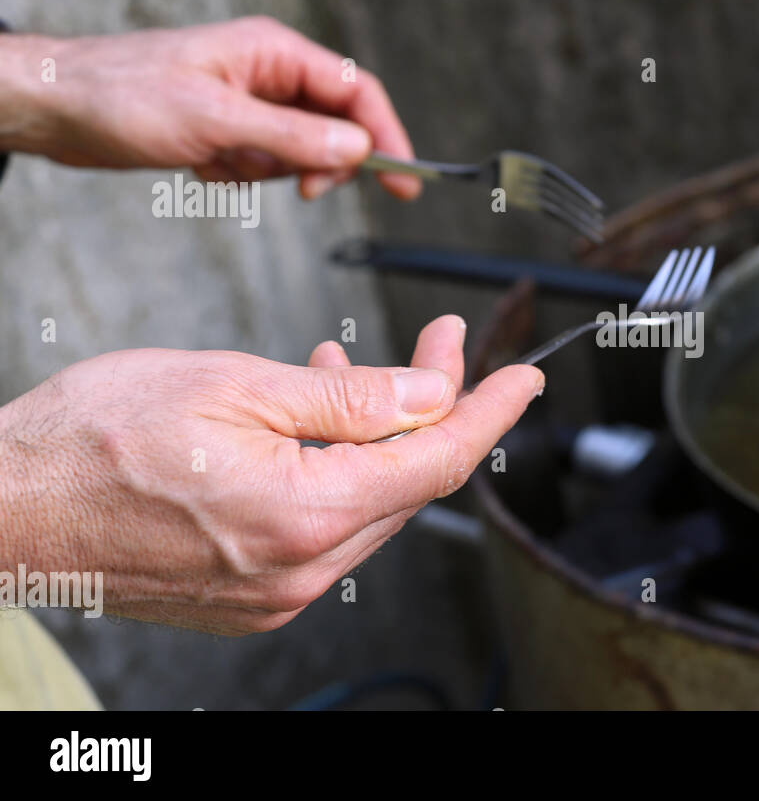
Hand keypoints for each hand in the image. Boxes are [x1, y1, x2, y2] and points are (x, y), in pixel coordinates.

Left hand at [0, 16, 419, 199]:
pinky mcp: (228, 129)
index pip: (356, 92)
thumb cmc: (122, 95)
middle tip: (305, 190)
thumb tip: (356, 149)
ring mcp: (249, 102)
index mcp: (273, 53)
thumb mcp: (216, 120)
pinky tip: (203, 166)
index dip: (387, 136)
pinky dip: (242, 176)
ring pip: (300, 150)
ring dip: (271, 171)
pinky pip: (264, 164)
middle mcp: (268, 73)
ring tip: (223, 163)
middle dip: (323, 163)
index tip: (405, 183)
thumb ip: (292, 137)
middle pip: (336, 125)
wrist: (57, 108)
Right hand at [0, 316, 542, 634]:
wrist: (6, 512)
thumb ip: (349, 399)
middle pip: (406, 482)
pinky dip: (333, 472)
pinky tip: (312, 424)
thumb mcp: (236, 386)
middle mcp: (302, 570)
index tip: (523, 377)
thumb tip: (432, 395)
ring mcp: (276, 593)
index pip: (437, 460)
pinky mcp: (251, 597)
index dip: (489, 412)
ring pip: (365, 503)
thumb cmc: (93, 442)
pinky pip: (322, 528)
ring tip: (351, 366)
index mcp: (308, 515)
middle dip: (433, 408)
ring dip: (376, 436)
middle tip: (438, 346)